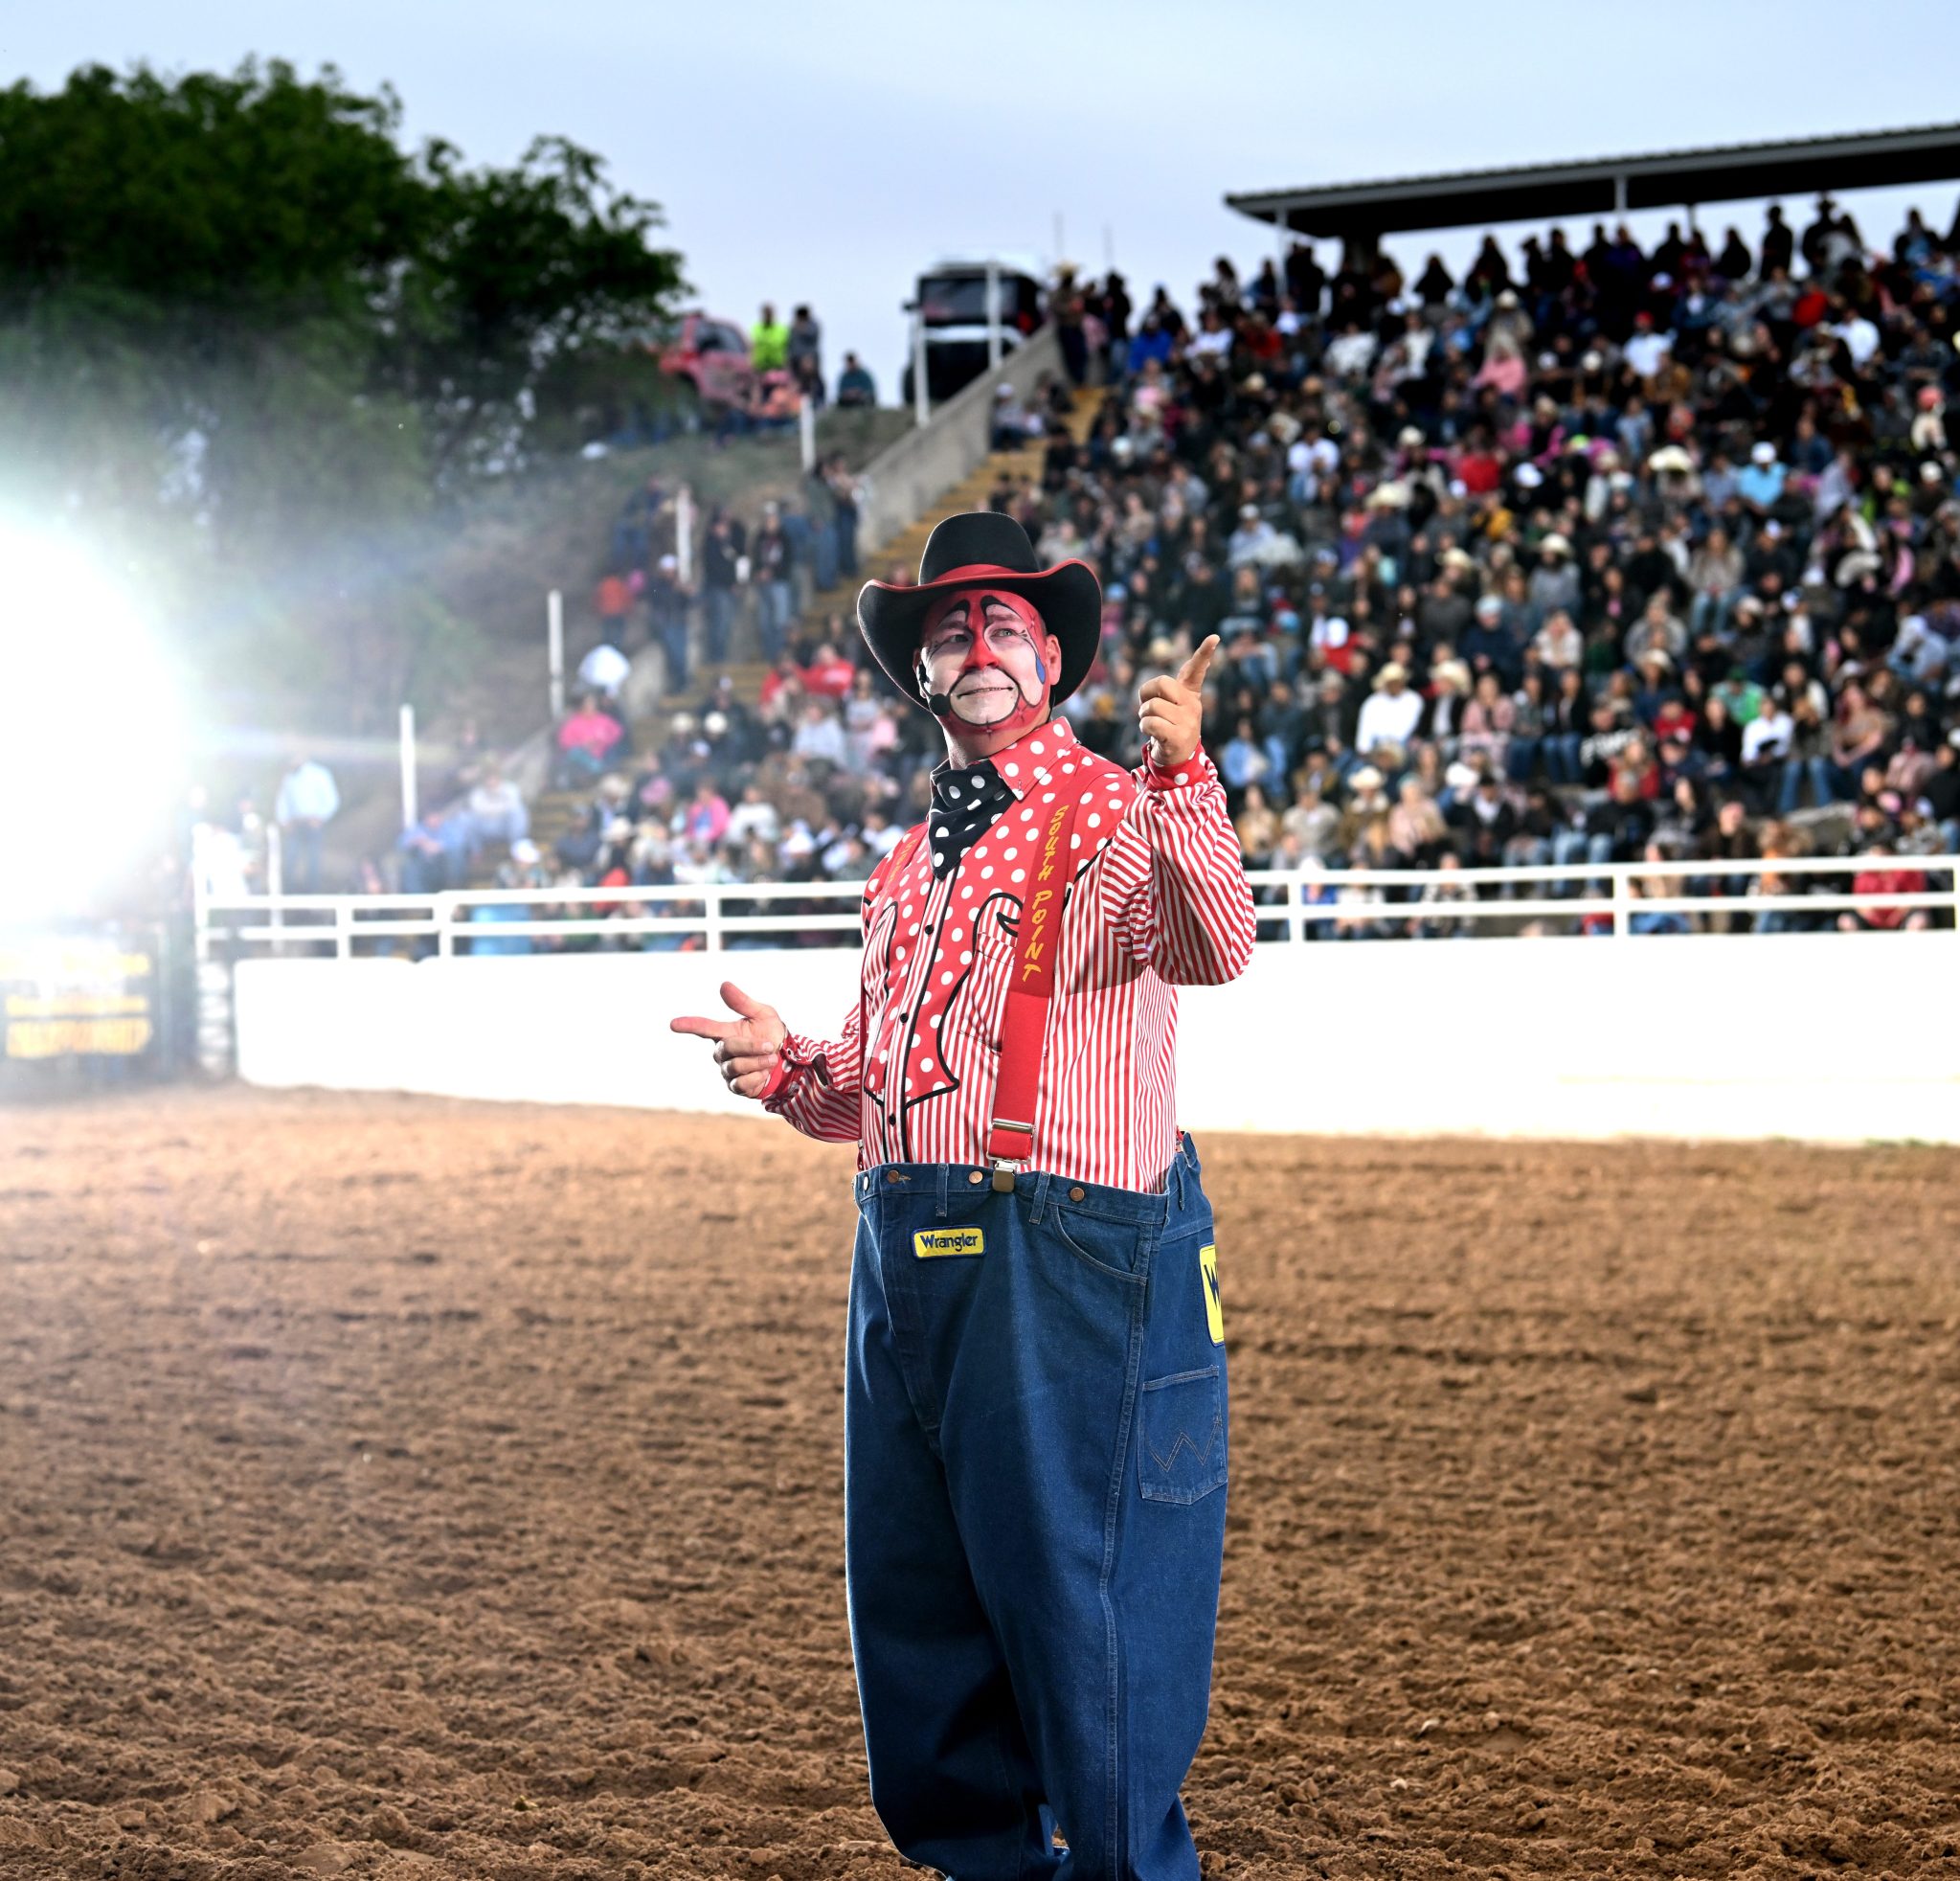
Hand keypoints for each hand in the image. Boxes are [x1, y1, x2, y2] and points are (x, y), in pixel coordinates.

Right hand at [669, 981, 787, 1098]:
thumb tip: (724, 984)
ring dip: (758, 1062)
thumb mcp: (763, 1014)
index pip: (703, 1027)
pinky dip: (757, 1077)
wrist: (785, 1060)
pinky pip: (742, 1084)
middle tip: (770, 1045)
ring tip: (771, 1058)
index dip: (689, 1025)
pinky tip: (764, 1073)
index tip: (673, 1024)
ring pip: (736, 1066)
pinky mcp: (734, 1086)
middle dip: (751, 1046)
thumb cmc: (770, 1033)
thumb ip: (743, 1002)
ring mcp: (726, 1070)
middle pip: (728, 1047)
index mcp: (725, 1032)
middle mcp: (721, 1052)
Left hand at [1137, 634, 1219, 768]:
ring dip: (1143, 716)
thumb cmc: (1167, 726)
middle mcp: (1192, 705)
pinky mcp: (1178, 736)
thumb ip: (1163, 690)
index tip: (1214, 638)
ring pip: (1152, 706)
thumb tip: (1167, 684)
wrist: (1176, 757)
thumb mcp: (1169, 705)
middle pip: (1161, 683)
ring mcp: (1188, 721)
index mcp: (1190, 694)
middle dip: (1147, 694)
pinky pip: (1150, 722)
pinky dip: (1144, 727)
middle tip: (1148, 708)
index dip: (1204, 653)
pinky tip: (1152, 734)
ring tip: (1152, 724)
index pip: (1197, 670)